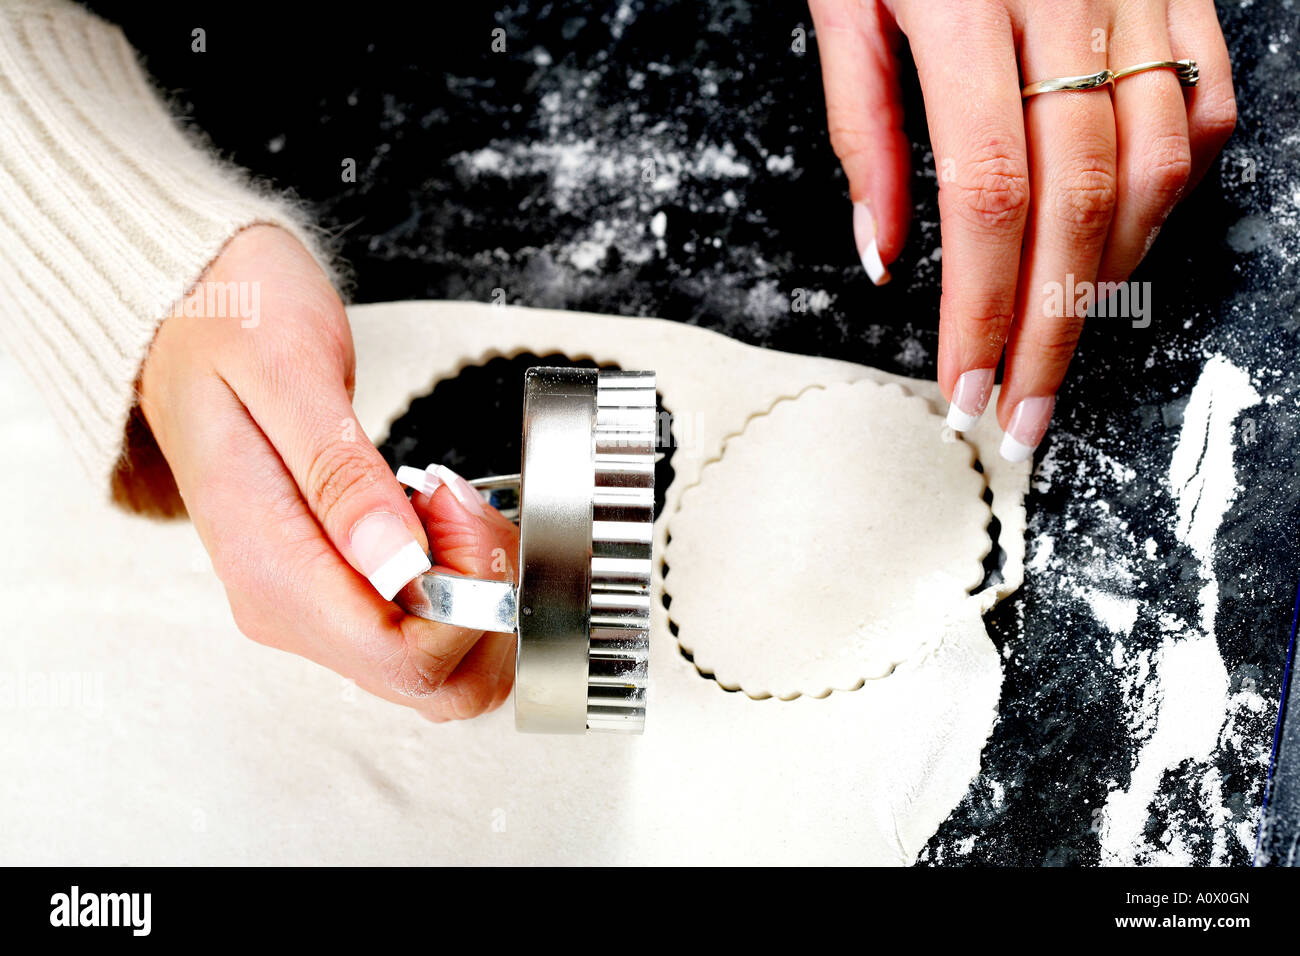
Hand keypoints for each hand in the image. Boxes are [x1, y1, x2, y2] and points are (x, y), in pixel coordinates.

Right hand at [139, 225, 516, 720]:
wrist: (189, 312)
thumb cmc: (232, 324)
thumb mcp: (289, 371)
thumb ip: (341, 475)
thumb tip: (397, 563)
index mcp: (271, 570)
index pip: (402, 659)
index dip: (466, 601)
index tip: (459, 512)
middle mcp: (286, 609)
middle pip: (430, 682)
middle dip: (484, 605)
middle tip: (467, 508)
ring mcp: (308, 605)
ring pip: (436, 665)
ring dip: (478, 594)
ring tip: (453, 502)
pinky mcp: (332, 588)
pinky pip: (420, 627)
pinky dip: (460, 584)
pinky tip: (443, 516)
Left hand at [809, 0, 1235, 458]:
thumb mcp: (844, 2)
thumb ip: (863, 130)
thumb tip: (882, 256)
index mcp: (965, 9)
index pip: (990, 198)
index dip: (985, 308)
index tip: (967, 385)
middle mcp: (1068, 2)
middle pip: (1082, 201)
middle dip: (1051, 328)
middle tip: (1023, 415)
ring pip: (1158, 165)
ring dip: (1113, 277)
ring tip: (1063, 346)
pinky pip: (1205, 105)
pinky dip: (1176, 189)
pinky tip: (1127, 241)